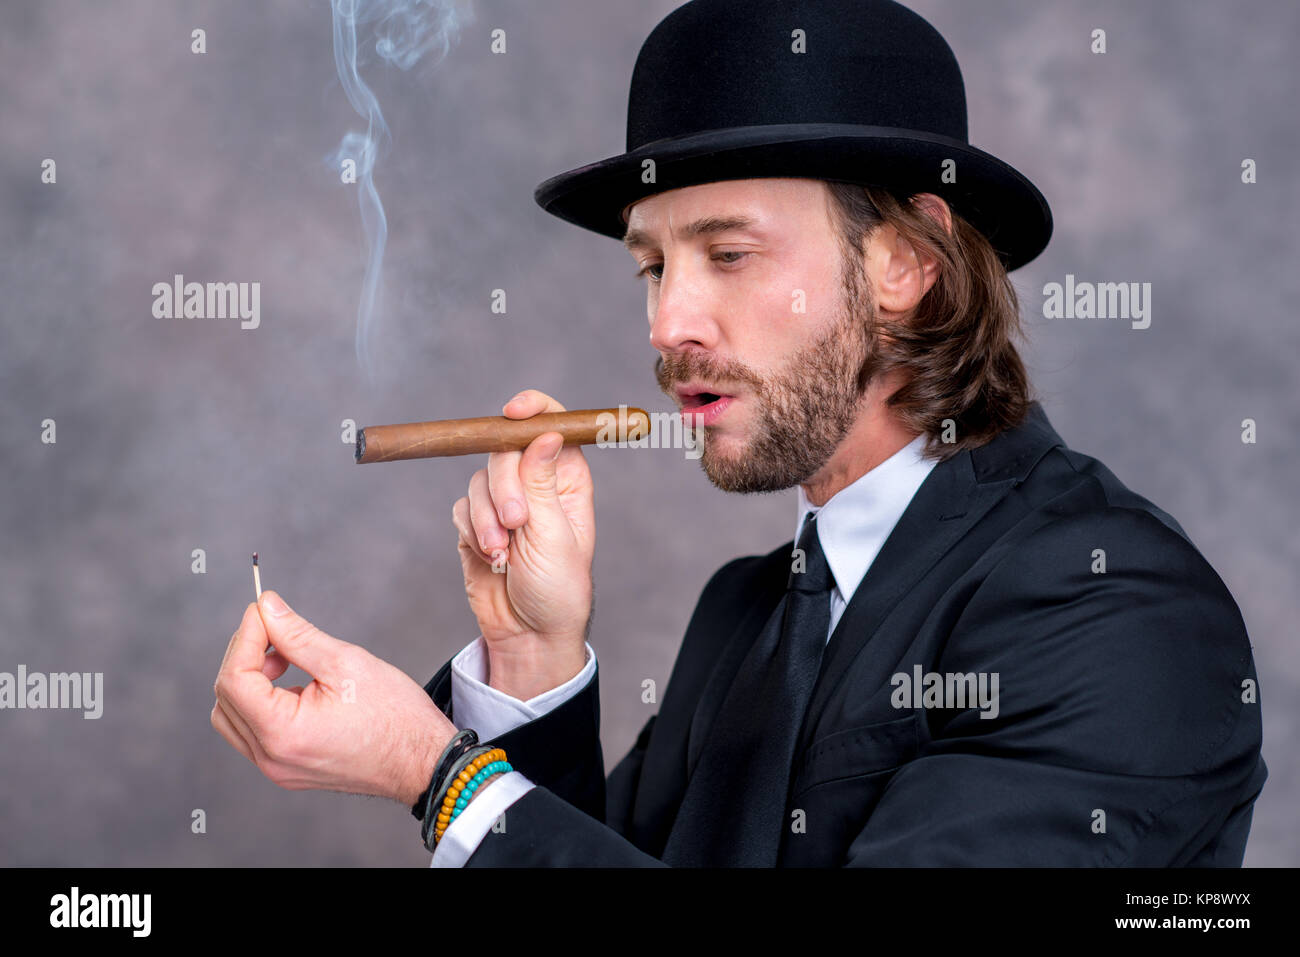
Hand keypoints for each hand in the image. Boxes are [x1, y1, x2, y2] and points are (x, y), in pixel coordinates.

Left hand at [211, 592, 458, 806]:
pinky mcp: (288, 770)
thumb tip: (266, 607)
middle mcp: (272, 759)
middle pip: (226, 698)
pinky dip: (261, 702)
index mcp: (283, 733)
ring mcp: (278, 770)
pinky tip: (293, 684)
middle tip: (276, 630)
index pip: (234, 679)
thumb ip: (297, 634)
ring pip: (233, 717)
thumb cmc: (395, 716)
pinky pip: (253, 733)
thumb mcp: (346, 662)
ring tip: (285, 659)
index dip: (245, 637)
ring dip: (248, 680)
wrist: (423, 760)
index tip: (263, 611)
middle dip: (244, 655)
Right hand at [451, 389, 593, 698]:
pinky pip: (461, 508)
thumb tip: (546, 434)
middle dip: (503, 486)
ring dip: (486, 518)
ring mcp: (503, 502)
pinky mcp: (476, 523)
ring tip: (502, 553)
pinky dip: (471, 532)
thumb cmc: (557, 589)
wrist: (528, 634)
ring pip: (478, 481)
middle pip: (503, 451)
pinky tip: (490, 558)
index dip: (533, 411)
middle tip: (516, 522)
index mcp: (567, 479)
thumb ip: (542, 483)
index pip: (549, 427)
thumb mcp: (555, 535)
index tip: (514, 412)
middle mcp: (535, 484)